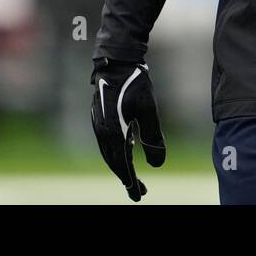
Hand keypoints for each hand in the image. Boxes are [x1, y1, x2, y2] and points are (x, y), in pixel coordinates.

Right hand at [90, 58, 166, 200]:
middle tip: (140, 192)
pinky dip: (117, 152)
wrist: (116, 60)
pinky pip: (107, 142)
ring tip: (134, 177)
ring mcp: (98, 124)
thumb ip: (152, 136)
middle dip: (126, 178)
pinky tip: (129, 149)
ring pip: (109, 153)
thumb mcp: (148, 109)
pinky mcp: (99, 117)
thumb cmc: (134, 82)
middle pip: (113, 162)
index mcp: (112, 131)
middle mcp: (101, 131)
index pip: (121, 164)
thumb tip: (157, 164)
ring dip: (121, 166)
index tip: (139, 195)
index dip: (130, 181)